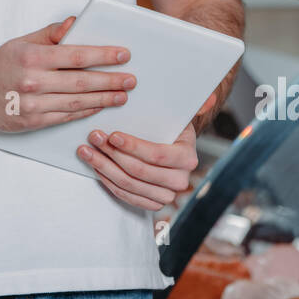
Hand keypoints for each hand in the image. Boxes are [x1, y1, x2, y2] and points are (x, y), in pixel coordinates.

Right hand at [0, 15, 136, 132]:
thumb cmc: (1, 65)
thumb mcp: (22, 42)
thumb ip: (50, 34)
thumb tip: (74, 23)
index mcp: (32, 57)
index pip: (76, 56)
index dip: (103, 55)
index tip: (123, 55)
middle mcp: (33, 82)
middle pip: (81, 81)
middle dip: (110, 80)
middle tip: (131, 80)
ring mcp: (33, 105)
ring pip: (77, 102)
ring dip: (103, 99)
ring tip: (122, 95)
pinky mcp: (33, 122)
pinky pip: (66, 116)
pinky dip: (86, 111)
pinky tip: (99, 106)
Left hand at [77, 117, 201, 211]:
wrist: (170, 149)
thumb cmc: (170, 129)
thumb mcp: (179, 115)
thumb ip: (193, 105)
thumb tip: (211, 95)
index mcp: (188, 158)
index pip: (157, 155)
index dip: (133, 146)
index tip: (113, 135)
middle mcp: (180, 180)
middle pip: (140, 171)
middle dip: (113, 154)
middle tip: (94, 137)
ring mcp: (165, 195)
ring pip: (129, 184)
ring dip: (104, 167)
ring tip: (87, 150)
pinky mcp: (151, 203)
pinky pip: (125, 196)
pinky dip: (107, 181)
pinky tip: (95, 166)